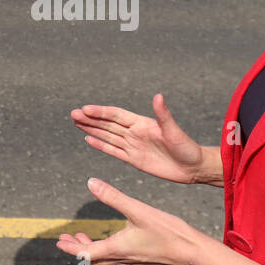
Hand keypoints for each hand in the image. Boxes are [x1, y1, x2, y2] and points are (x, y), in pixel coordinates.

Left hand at [55, 178, 200, 264]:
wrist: (193, 252)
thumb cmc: (168, 231)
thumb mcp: (138, 210)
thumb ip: (113, 196)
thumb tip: (90, 182)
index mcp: (116, 248)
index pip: (84, 253)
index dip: (70, 247)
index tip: (59, 241)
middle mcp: (121, 258)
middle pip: (92, 259)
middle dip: (77, 249)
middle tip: (65, 240)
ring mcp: (132, 261)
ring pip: (104, 260)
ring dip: (91, 250)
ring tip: (84, 238)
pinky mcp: (142, 260)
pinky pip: (117, 259)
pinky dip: (106, 251)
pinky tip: (114, 240)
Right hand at [71, 94, 204, 183]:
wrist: (192, 168)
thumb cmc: (186, 148)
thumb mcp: (174, 131)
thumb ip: (164, 115)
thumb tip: (158, 96)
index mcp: (142, 124)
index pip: (116, 115)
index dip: (100, 112)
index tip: (85, 109)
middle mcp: (135, 133)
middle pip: (108, 124)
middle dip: (90, 119)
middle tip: (72, 114)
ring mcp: (133, 146)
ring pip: (107, 136)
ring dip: (92, 129)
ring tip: (76, 122)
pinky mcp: (133, 159)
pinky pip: (113, 151)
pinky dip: (100, 145)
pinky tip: (89, 139)